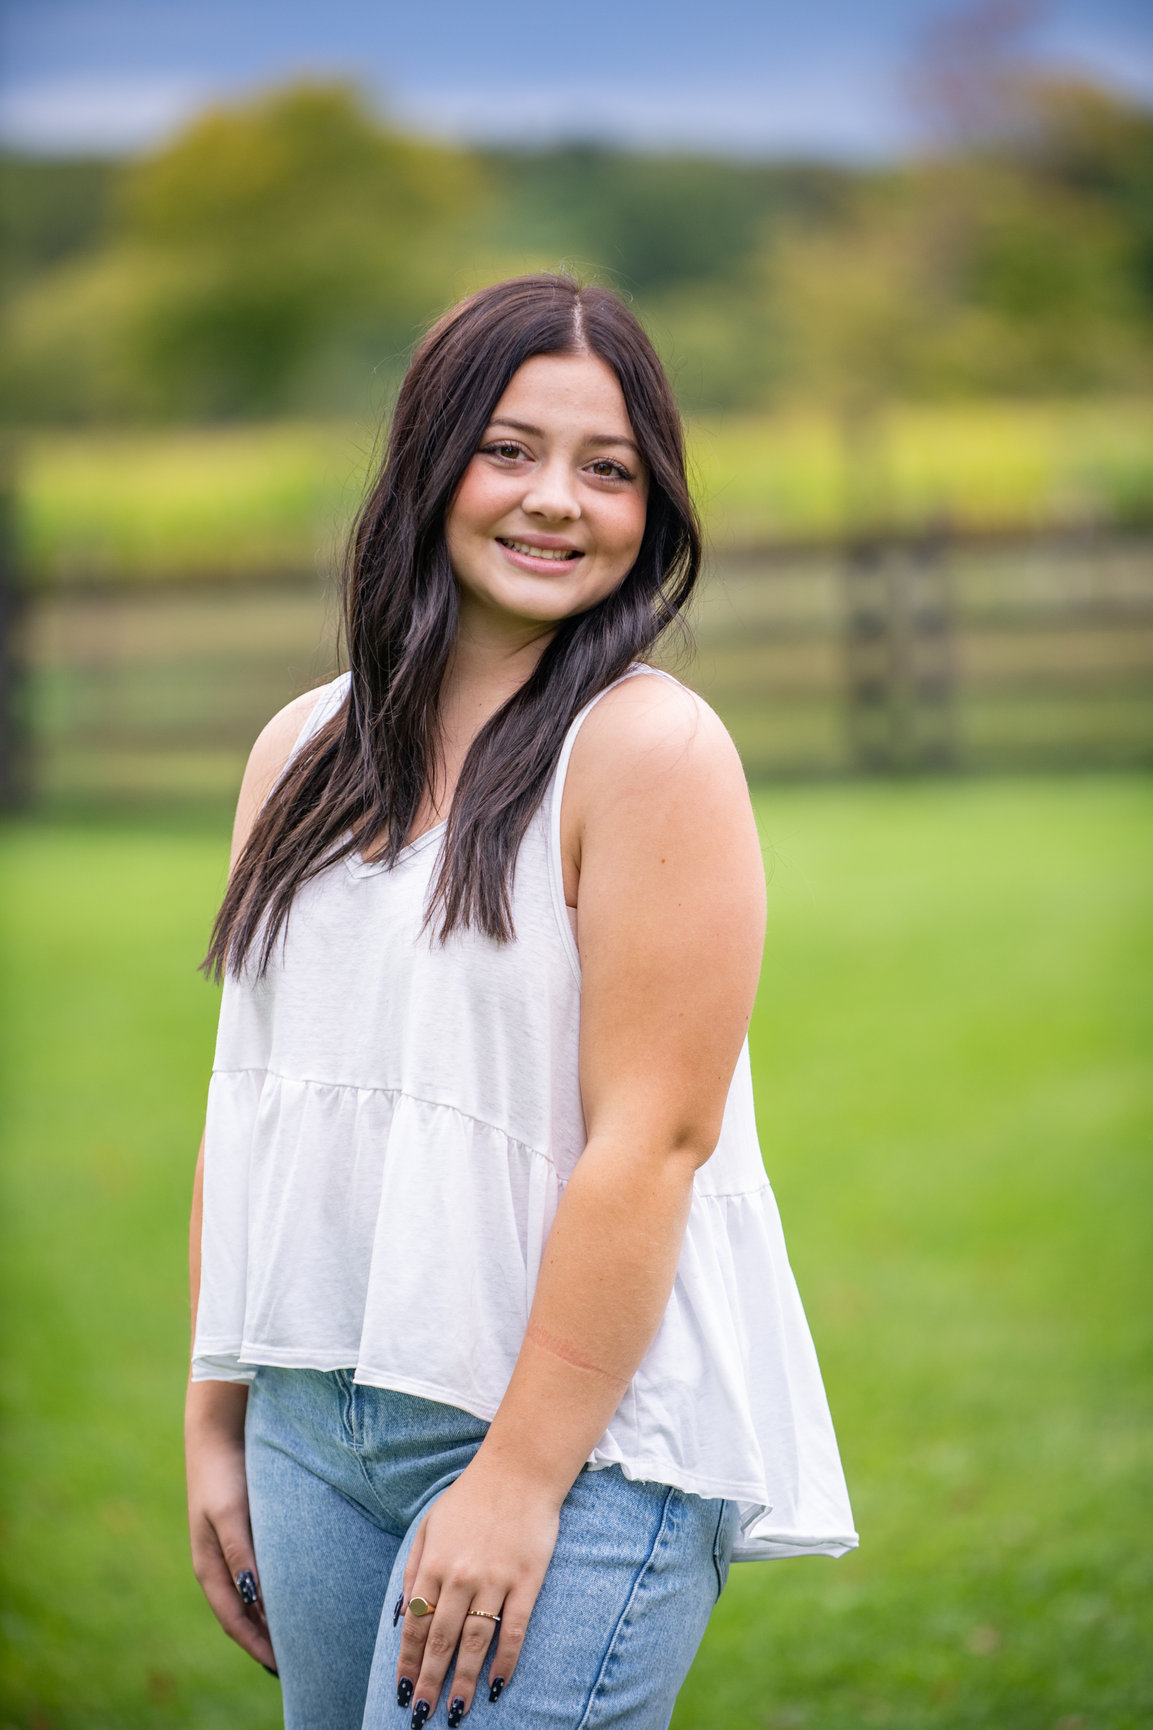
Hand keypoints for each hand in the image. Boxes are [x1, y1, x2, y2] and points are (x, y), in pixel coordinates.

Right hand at [185, 1380, 276, 1673]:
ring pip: (252, 1595)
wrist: (217, 1429)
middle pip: (243, 1614)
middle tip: (299, 1660)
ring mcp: (229, 1547)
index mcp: (209, 1567)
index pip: (235, 1621)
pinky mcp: (243, 1529)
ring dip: (271, 1616)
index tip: (285, 1667)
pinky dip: (274, 1588)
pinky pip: (260, 1571)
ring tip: (301, 1633)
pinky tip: (295, 1588)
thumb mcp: (231, 1514)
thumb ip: (241, 1555)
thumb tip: (255, 1600)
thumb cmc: (223, 1472)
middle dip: (266, 1639)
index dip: (258, 1646)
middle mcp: (218, 1563)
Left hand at [395, 1455, 561, 1721]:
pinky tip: (498, 1684)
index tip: (403, 1690)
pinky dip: (506, 1660)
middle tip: (422, 1715)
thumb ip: (414, 1568)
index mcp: (434, 1563)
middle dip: (429, 1681)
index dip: (407, 1661)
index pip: (414, 1623)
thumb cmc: (471, 1497)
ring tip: (457, 1711)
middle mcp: (461, 1576)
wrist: (519, 1470)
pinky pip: (514, 1629)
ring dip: (464, 1680)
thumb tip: (400, 1612)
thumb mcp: (430, 1525)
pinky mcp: (526, 1581)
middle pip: (441, 1640)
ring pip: (475, 1641)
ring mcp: (495, 1580)